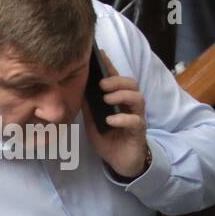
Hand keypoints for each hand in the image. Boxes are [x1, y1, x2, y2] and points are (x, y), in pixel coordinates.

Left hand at [83, 49, 149, 178]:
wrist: (120, 160)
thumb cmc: (108, 136)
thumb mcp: (93, 120)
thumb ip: (89, 105)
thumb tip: (76, 87)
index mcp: (119, 100)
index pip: (117, 79)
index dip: (110, 66)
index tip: (100, 55)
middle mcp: (130, 106)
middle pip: (132, 85)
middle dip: (117, 81)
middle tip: (102, 84)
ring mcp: (137, 117)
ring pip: (138, 99)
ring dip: (122, 95)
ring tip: (107, 99)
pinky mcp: (139, 131)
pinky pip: (136, 121)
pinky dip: (123, 118)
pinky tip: (110, 120)